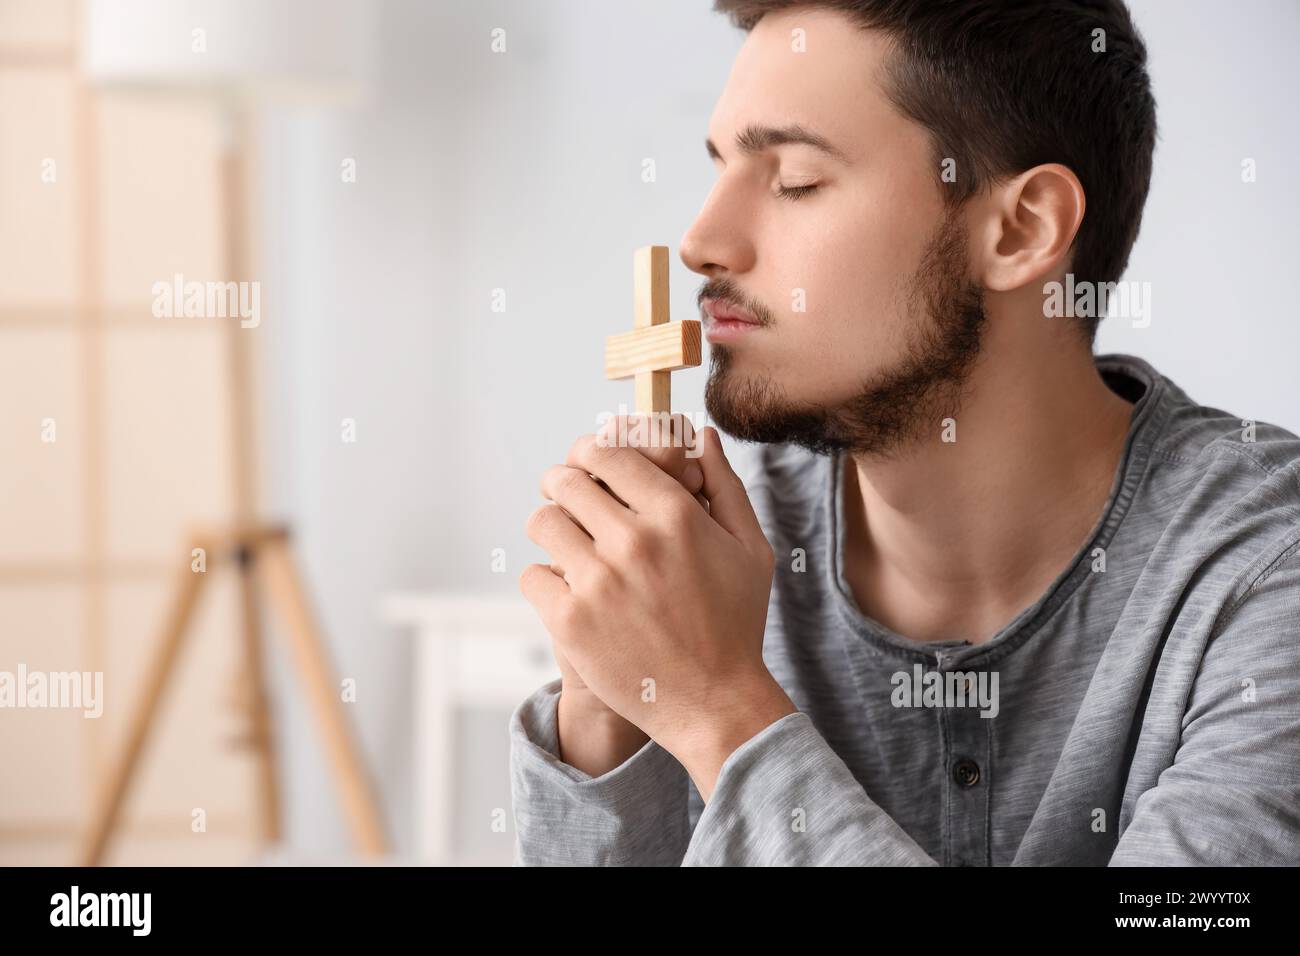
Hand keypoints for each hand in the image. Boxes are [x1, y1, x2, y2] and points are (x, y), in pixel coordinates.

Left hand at [542, 414, 705, 776]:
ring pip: (541, 522)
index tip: (588, 464)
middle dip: (562, 483)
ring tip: (564, 544)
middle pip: (565, 480)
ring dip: (549, 528)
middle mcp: (634, 540)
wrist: (716, 704)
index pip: (607, 453)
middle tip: (565, 498)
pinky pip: (532, 575)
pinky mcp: (571, 621)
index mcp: (676, 514)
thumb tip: (699, 435)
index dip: (590, 452)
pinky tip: (567, 592)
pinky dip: (544, 582)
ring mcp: (598, 581)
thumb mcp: (750, 548)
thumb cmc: (737, 623)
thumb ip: (724, 485)